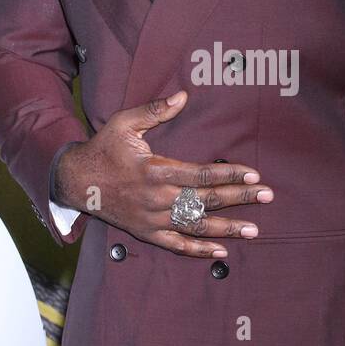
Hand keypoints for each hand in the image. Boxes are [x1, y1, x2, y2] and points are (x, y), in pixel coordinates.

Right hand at [53, 89, 272, 256]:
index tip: (254, 175)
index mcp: (156, 170)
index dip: (230, 175)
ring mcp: (152, 219)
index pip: (202, 175)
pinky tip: (222, 251)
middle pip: (206, 200)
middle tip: (268, 196)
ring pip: (197, 225)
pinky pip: (176, 245)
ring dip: (228, 228)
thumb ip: (155, 110)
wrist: (76, 182)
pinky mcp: (146, 233)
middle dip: (240, 198)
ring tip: (254, 230)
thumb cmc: (104, 149)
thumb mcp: (125, 123)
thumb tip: (182, 95)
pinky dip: (199, 250)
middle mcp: (157, 198)